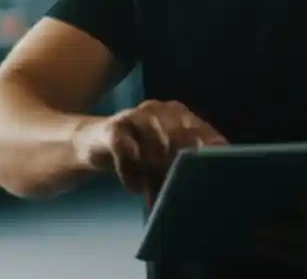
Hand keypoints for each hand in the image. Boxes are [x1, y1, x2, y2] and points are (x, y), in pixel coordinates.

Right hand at [74, 100, 226, 201]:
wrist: (93, 141)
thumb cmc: (138, 153)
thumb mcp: (165, 156)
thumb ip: (188, 162)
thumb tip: (213, 183)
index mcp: (179, 114)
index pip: (203, 134)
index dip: (208, 158)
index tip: (211, 180)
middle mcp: (160, 110)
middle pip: (181, 141)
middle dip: (182, 170)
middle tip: (182, 195)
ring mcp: (136, 116)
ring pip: (156, 147)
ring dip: (158, 176)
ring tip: (158, 197)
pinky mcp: (113, 128)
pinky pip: (126, 152)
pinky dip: (131, 174)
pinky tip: (135, 189)